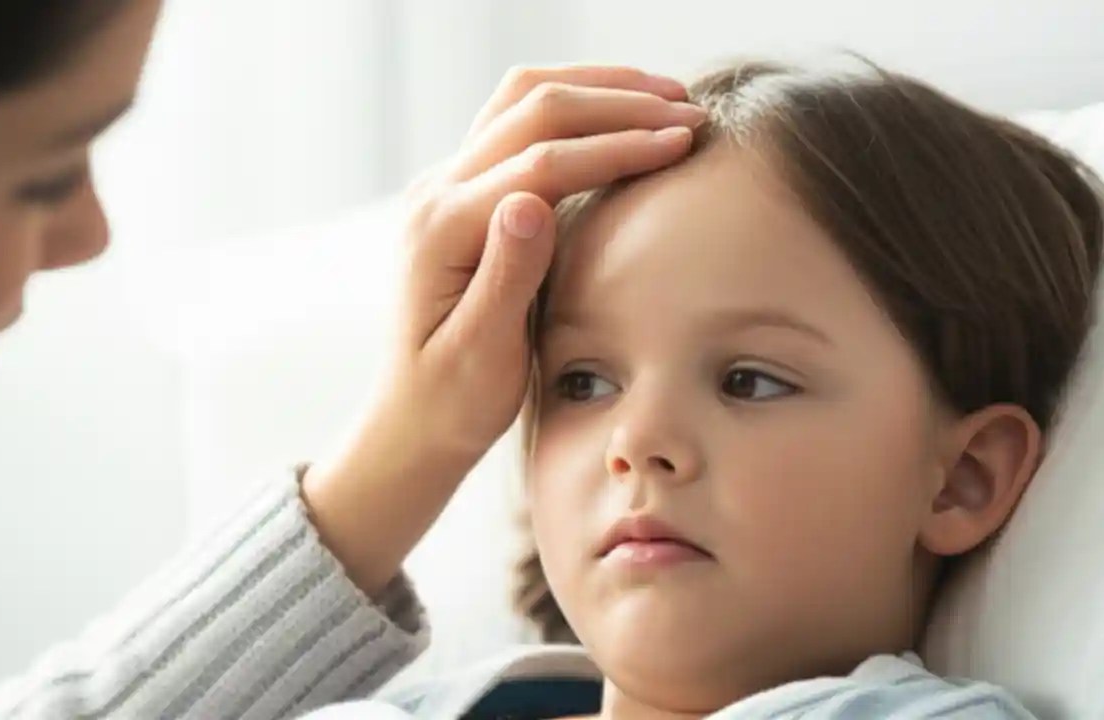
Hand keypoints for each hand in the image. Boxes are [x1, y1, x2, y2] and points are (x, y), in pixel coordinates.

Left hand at [390, 64, 705, 461]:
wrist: (412, 416)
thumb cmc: (451, 402)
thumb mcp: (481, 357)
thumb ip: (505, 278)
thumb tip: (531, 203)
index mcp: (441, 230)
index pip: (541, 163)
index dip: (616, 146)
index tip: (681, 140)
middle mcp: (435, 192)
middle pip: (532, 109)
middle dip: (618, 104)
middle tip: (691, 111)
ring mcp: (445, 183)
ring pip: (521, 99)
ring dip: (595, 88)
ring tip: (666, 95)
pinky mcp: (462, 188)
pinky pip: (517, 118)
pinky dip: (574, 104)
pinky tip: (620, 113)